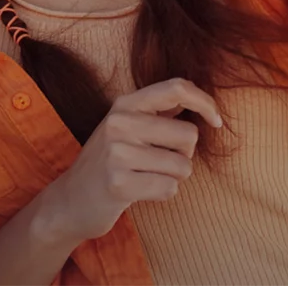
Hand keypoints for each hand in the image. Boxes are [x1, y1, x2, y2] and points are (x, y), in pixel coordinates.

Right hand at [31, 79, 222, 244]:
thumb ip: (157, 112)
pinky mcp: (119, 184)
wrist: (71, 200)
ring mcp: (117, 153)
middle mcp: (120, 123)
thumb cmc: (109, 163)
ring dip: (174, 177)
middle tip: (159, 162)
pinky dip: (164, 193)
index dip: (205, 103)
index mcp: (125, 104)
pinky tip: (141, 191)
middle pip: (189, 135)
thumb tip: (197, 98)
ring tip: (147, 177)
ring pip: (183, 166)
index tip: (216, 122)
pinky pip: (170, 188)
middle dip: (184, 155)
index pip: (177, 88)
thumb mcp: (126, 127)